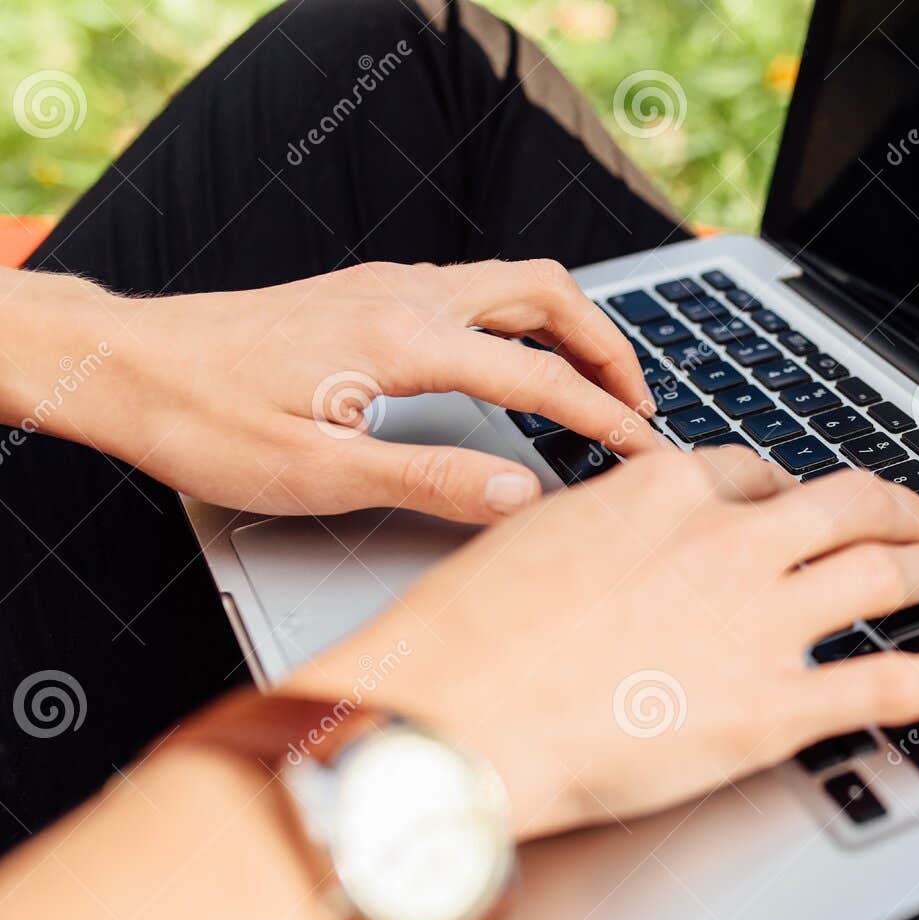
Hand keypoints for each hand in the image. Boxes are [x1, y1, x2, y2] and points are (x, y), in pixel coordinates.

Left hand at [31, 260, 662, 523]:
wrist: (124, 365)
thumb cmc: (204, 421)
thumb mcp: (319, 473)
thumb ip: (433, 479)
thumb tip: (524, 495)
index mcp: (403, 340)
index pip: (541, 377)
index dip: (608, 420)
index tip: (652, 455)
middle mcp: (405, 297)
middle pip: (547, 295)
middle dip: (610, 348)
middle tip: (642, 409)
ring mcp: (386, 286)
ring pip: (514, 283)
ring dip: (570, 329)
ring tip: (599, 387)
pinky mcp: (368, 293)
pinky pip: (477, 289)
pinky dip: (526, 322)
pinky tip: (519, 364)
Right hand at [285, 448, 918, 837]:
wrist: (446, 718)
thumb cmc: (464, 639)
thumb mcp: (531, 541)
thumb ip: (601, 529)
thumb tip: (617, 536)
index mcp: (665, 492)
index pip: (757, 473)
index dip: (795, 491)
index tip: (807, 504)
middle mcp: (728, 542)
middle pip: (842, 506)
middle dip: (894, 507)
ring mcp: (759, 622)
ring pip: (878, 574)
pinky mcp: (772, 707)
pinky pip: (889, 684)